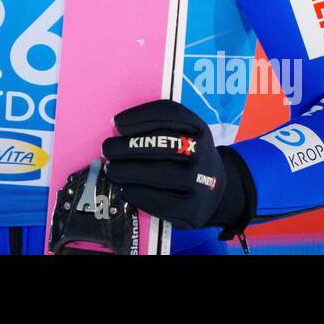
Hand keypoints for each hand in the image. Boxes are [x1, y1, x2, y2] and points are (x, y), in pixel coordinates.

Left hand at [102, 99, 252, 230]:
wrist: (215, 190)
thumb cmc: (186, 156)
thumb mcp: (183, 134)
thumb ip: (156, 126)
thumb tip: (118, 127)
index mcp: (199, 128)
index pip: (171, 114)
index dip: (141, 116)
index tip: (117, 122)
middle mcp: (204, 152)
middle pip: (163, 144)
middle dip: (128, 146)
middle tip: (107, 148)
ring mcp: (201, 181)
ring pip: (161, 173)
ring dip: (129, 170)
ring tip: (112, 169)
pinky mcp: (194, 209)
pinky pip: (162, 202)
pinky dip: (140, 194)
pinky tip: (127, 189)